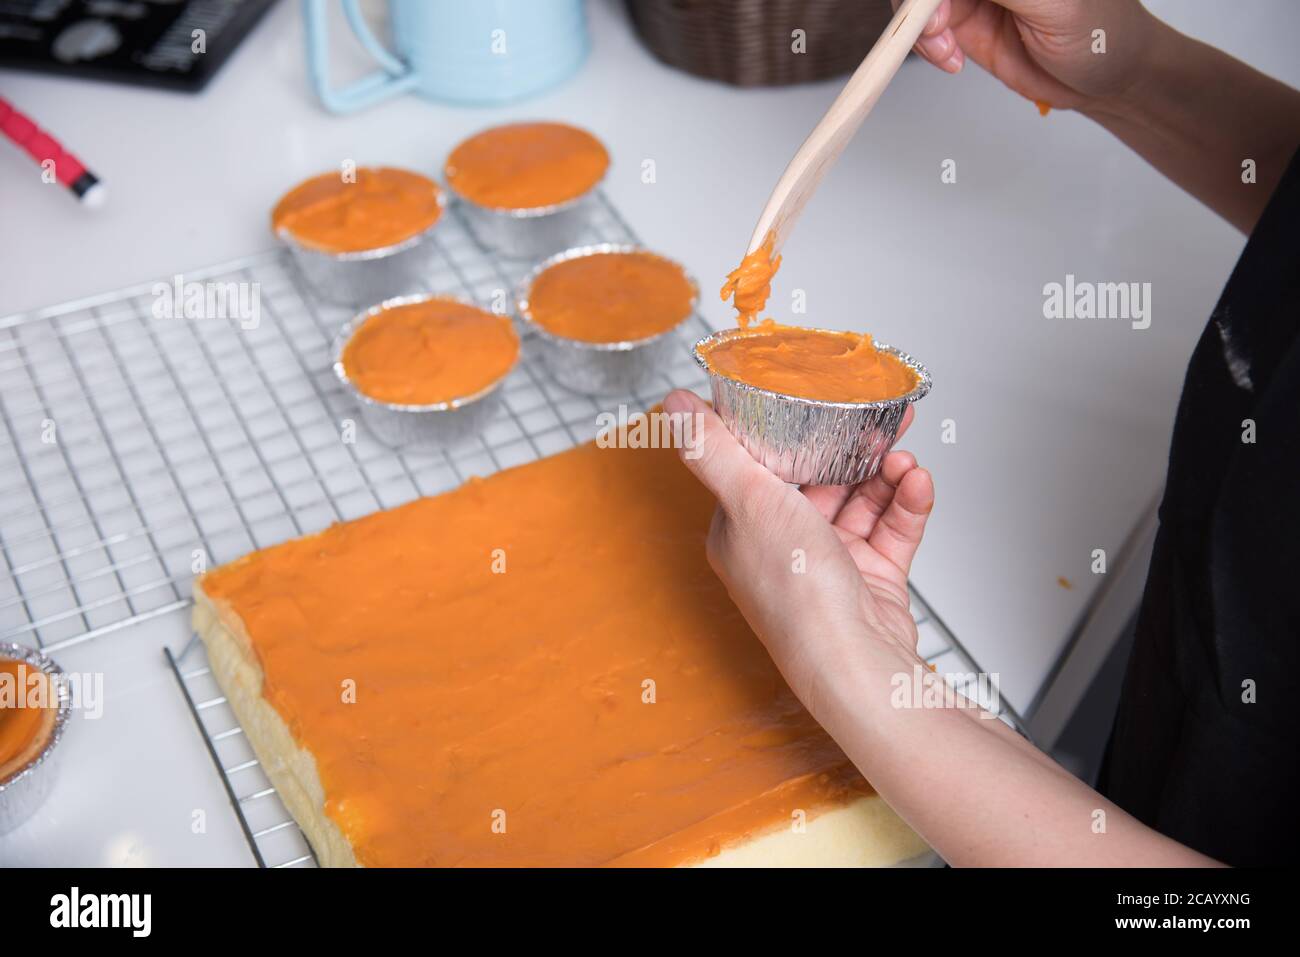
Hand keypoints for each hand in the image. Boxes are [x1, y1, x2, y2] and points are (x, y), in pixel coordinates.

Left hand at [661, 389, 932, 717]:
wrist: (855, 660)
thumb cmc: (796, 592)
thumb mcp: (748, 501)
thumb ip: (713, 449)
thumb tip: (675, 406)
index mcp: (742, 527)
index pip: (763, 464)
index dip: (793, 429)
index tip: (818, 399)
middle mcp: (782, 544)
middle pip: (819, 477)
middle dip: (852, 446)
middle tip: (878, 418)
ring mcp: (829, 562)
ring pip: (861, 499)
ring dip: (885, 474)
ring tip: (902, 458)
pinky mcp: (871, 577)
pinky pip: (891, 527)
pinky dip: (906, 503)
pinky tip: (916, 484)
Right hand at [900, 0, 1157, 108]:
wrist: (1104, 78)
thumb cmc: (1101, 32)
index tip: (934, 7)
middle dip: (920, 3)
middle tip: (936, 26)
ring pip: (918, 1)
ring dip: (920, 26)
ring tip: (946, 49)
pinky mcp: (962, 19)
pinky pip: (922, 25)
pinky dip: (925, 44)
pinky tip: (950, 56)